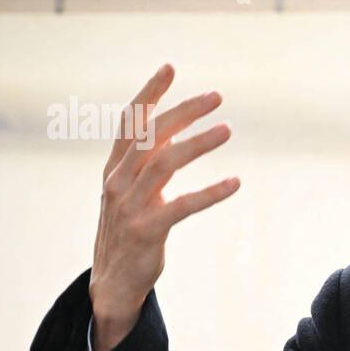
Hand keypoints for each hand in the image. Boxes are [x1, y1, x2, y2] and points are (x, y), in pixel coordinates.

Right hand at [89, 64, 239, 350]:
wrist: (113, 283)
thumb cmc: (129, 231)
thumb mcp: (132, 191)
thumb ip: (147, 162)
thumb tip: (172, 130)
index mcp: (114, 168)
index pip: (129, 121)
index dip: (149, 93)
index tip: (170, 67)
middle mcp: (118, 181)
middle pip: (151, 135)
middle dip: (184, 111)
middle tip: (217, 96)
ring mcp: (129, 206)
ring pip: (164, 164)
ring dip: (198, 144)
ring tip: (227, 129)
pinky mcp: (146, 231)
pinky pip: (182, 207)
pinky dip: (210, 193)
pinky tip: (236, 183)